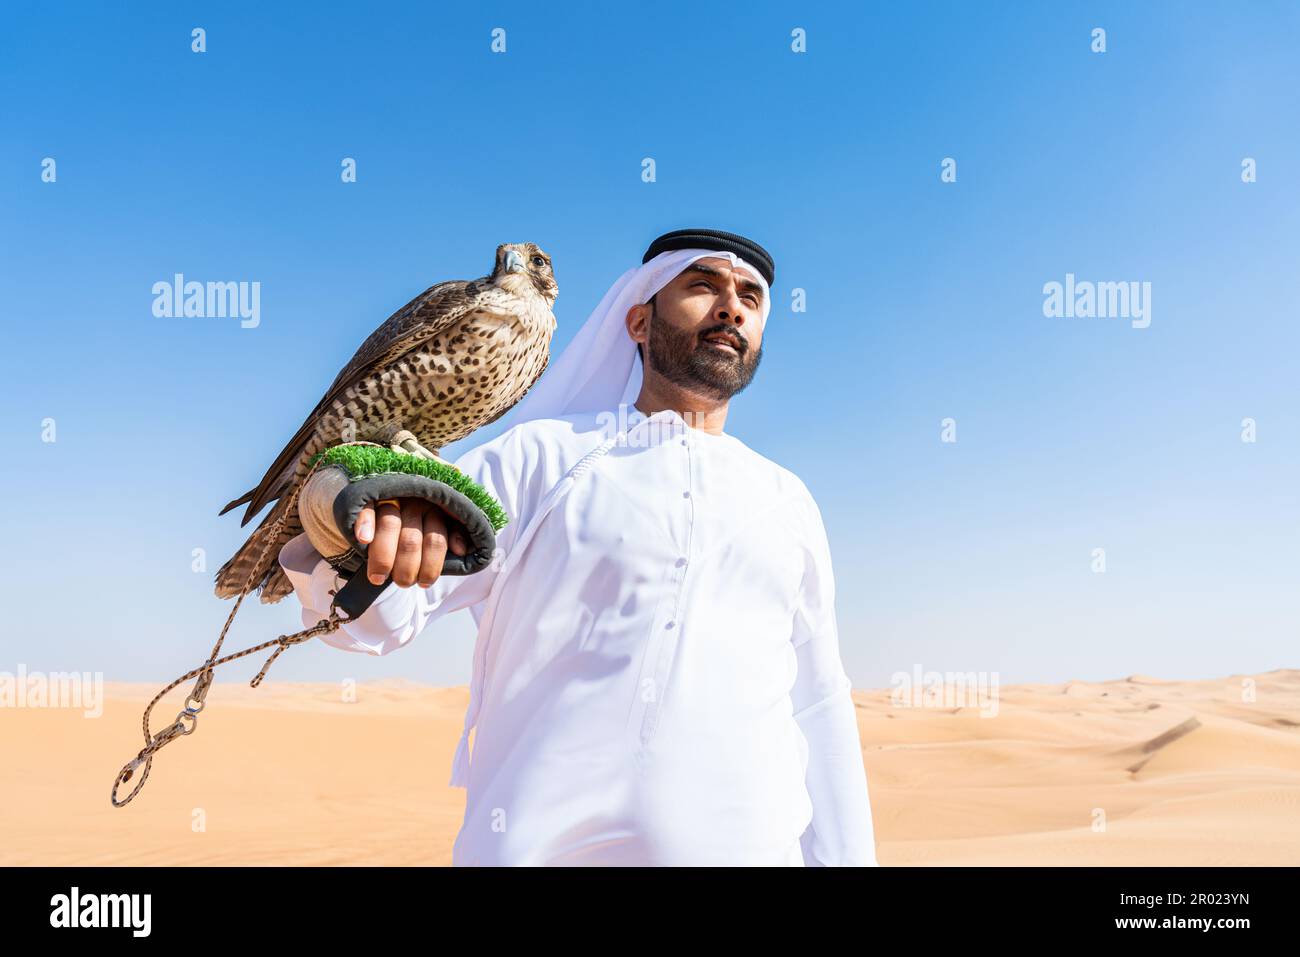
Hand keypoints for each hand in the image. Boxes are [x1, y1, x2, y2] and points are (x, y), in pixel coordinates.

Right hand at [355, 499, 469, 587]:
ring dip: (383, 557)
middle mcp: (415, 502)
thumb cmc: (419, 532)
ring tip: (378, 578)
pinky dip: (365, 523)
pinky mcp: (369, 497)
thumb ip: (452, 540)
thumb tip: (461, 550)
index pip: (436, 541)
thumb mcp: (439, 535)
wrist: (390, 510)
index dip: (431, 567)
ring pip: (389, 526)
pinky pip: (367, 508)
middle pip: (411, 540)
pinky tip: (364, 539)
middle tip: (402, 583)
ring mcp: (391, 498)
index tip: (424, 583)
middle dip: (406, 570)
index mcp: (436, 511)